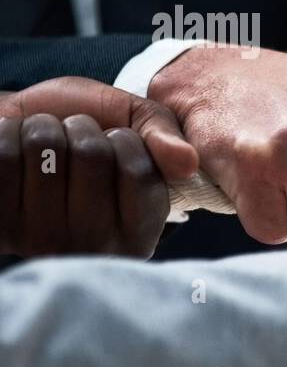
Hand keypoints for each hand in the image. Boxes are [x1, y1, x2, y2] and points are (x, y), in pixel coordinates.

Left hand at [0, 78, 196, 257]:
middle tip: (74, 142)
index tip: (114, 143)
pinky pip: (4, 154)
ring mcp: (42, 239)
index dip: (123, 138)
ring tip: (43, 148)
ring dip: (41, 127)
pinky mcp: (1, 226)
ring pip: (45, 146)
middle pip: (92, 155)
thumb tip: (188, 163)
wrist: (20, 129)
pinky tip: (14, 158)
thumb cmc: (82, 128)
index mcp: (139, 230)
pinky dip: (7, 132)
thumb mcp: (132, 120)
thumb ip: (162, 134)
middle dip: (80, 127)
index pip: (139, 172)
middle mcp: (94, 246)